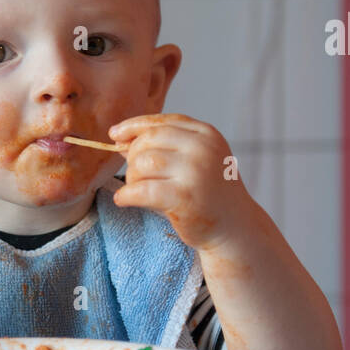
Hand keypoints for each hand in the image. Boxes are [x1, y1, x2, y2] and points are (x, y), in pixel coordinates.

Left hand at [108, 114, 256, 252]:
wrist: (234, 227)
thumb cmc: (207, 192)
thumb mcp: (193, 160)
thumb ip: (163, 146)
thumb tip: (118, 137)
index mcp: (206, 134)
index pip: (162, 122)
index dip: (134, 126)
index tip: (114, 134)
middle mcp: (203, 148)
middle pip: (149, 140)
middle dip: (133, 156)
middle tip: (135, 175)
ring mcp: (195, 172)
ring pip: (143, 163)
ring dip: (131, 177)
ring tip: (136, 189)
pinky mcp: (185, 198)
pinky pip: (141, 190)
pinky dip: (126, 195)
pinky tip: (123, 200)